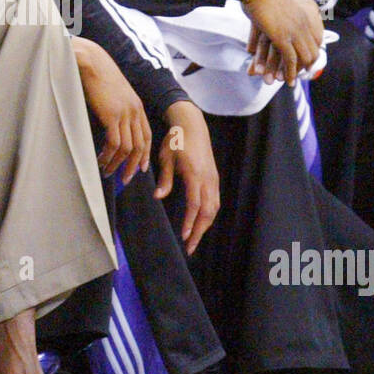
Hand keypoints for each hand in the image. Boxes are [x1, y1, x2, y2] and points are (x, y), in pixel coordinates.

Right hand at [72, 37, 150, 183]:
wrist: (91, 61)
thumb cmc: (97, 74)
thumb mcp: (113, 92)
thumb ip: (116, 107)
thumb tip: (110, 122)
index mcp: (136, 105)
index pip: (146, 135)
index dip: (144, 154)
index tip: (140, 168)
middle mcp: (135, 111)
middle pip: (140, 146)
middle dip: (133, 166)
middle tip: (124, 179)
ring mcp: (125, 113)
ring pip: (127, 148)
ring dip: (118, 164)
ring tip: (107, 172)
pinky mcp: (112, 116)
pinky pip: (114, 144)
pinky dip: (108, 156)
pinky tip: (100, 161)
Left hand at [155, 100, 219, 254]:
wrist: (192, 125)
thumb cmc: (176, 141)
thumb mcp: (165, 158)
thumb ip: (164, 179)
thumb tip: (158, 197)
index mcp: (194, 174)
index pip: (195, 204)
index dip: (190, 222)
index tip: (184, 236)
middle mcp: (207, 178)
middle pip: (207, 211)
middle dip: (200, 231)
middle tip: (190, 247)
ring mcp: (213, 178)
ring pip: (214, 208)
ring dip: (206, 225)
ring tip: (195, 239)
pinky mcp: (214, 178)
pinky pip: (215, 200)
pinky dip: (209, 215)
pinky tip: (201, 222)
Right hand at [230, 0, 323, 84]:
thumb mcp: (275, 3)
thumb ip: (277, 15)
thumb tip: (269, 22)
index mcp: (302, 16)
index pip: (314, 40)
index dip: (310, 53)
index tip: (304, 64)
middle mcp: (302, 25)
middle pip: (311, 51)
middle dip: (305, 66)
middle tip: (297, 75)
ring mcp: (294, 31)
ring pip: (302, 58)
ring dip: (295, 72)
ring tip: (290, 83)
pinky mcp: (283, 37)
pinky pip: (290, 60)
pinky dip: (289, 72)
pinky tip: (286, 80)